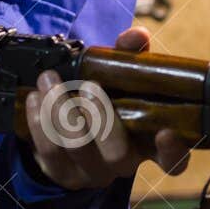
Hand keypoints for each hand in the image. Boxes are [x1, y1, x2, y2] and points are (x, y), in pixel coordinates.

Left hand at [22, 26, 192, 190]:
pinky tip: (36, 97)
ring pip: (77, 148)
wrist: (68, 130)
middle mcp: (123, 164)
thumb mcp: (121, 79)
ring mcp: (91, 172)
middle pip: (117, 155)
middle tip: (89, 86)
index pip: (173, 161)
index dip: (173, 152)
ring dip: (60, 110)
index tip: (165, 132)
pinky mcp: (61, 173)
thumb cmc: (106, 100)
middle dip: (101, 117)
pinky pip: (49, 151)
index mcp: (147, 144)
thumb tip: (137, 36)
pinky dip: (40, 120)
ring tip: (49, 78)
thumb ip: (131, 56)